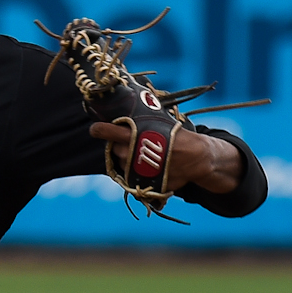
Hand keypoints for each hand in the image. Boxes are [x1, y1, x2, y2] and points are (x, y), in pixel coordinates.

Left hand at [90, 123, 242, 194]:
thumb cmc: (179, 136)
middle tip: (133, 142)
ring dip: (128, 159)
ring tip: (143, 153)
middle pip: (116, 150)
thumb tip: (130, 109)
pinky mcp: (144, 183)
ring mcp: (137, 171)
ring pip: (123, 164)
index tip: (94, 128)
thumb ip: (142, 122)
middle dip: (120, 146)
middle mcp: (132, 154)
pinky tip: (147, 165)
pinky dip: (136, 171)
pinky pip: (133, 177)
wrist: (196, 158)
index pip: (108, 132)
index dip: (99, 130)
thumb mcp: (160, 123)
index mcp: (134, 136)